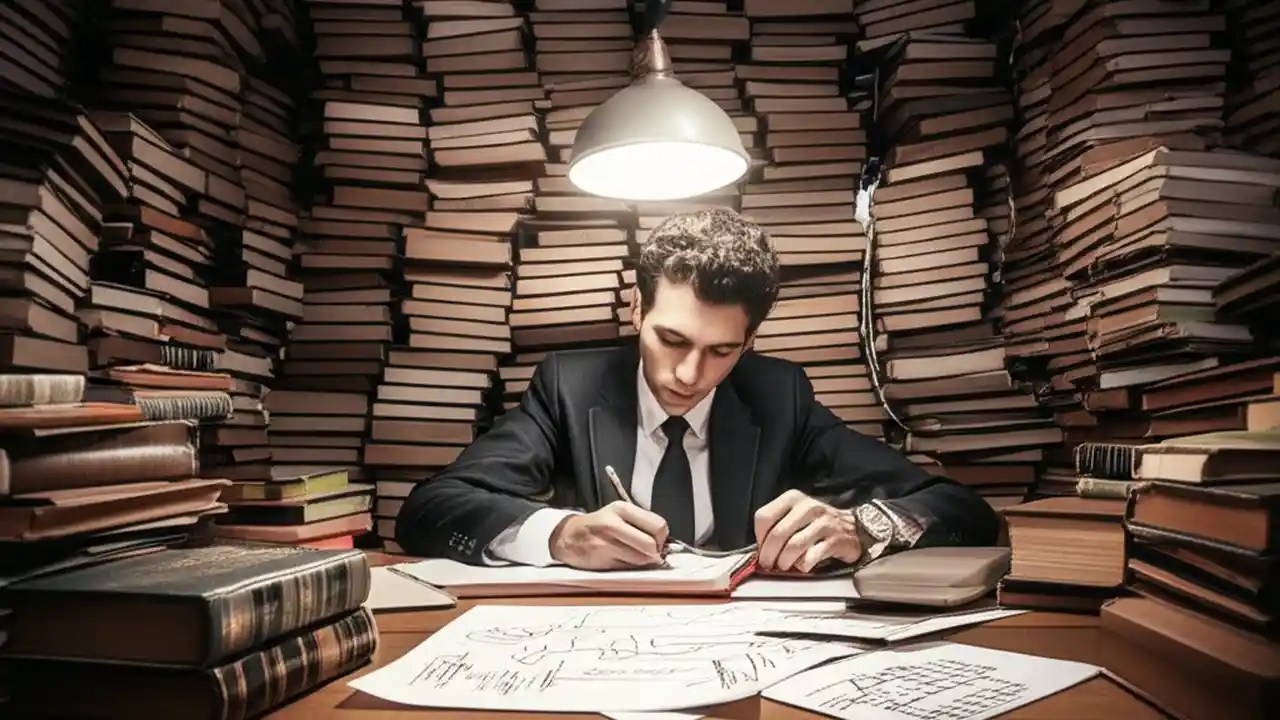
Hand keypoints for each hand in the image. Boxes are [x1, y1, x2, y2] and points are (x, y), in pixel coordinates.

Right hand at [549, 501, 668, 569]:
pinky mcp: (601, 560)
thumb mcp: (618, 514)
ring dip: (643, 561)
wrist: (567, 536)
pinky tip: (621, 559)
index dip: (662, 537)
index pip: (658, 525)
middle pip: (651, 544)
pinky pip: (628, 568)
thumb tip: (665, 543)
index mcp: (622, 509)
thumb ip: (641, 524)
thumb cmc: (597, 526)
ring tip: (633, 555)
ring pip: (641, 558)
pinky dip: (630, 567)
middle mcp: (613, 523)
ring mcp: (606, 543)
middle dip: (655, 551)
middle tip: (649, 552)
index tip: (657, 541)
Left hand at [754, 489, 861, 572]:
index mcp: (793, 498)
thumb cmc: (817, 523)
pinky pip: (812, 556)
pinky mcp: (836, 539)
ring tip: (784, 566)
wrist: (853, 528)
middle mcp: (808, 507)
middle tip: (768, 564)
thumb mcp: (795, 514)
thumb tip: (760, 549)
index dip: (759, 537)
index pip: (764, 517)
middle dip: (769, 554)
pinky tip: (802, 566)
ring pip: (793, 546)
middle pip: (777, 534)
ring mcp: (824, 522)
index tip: (761, 549)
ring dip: (784, 561)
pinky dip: (803, 565)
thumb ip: (776, 525)